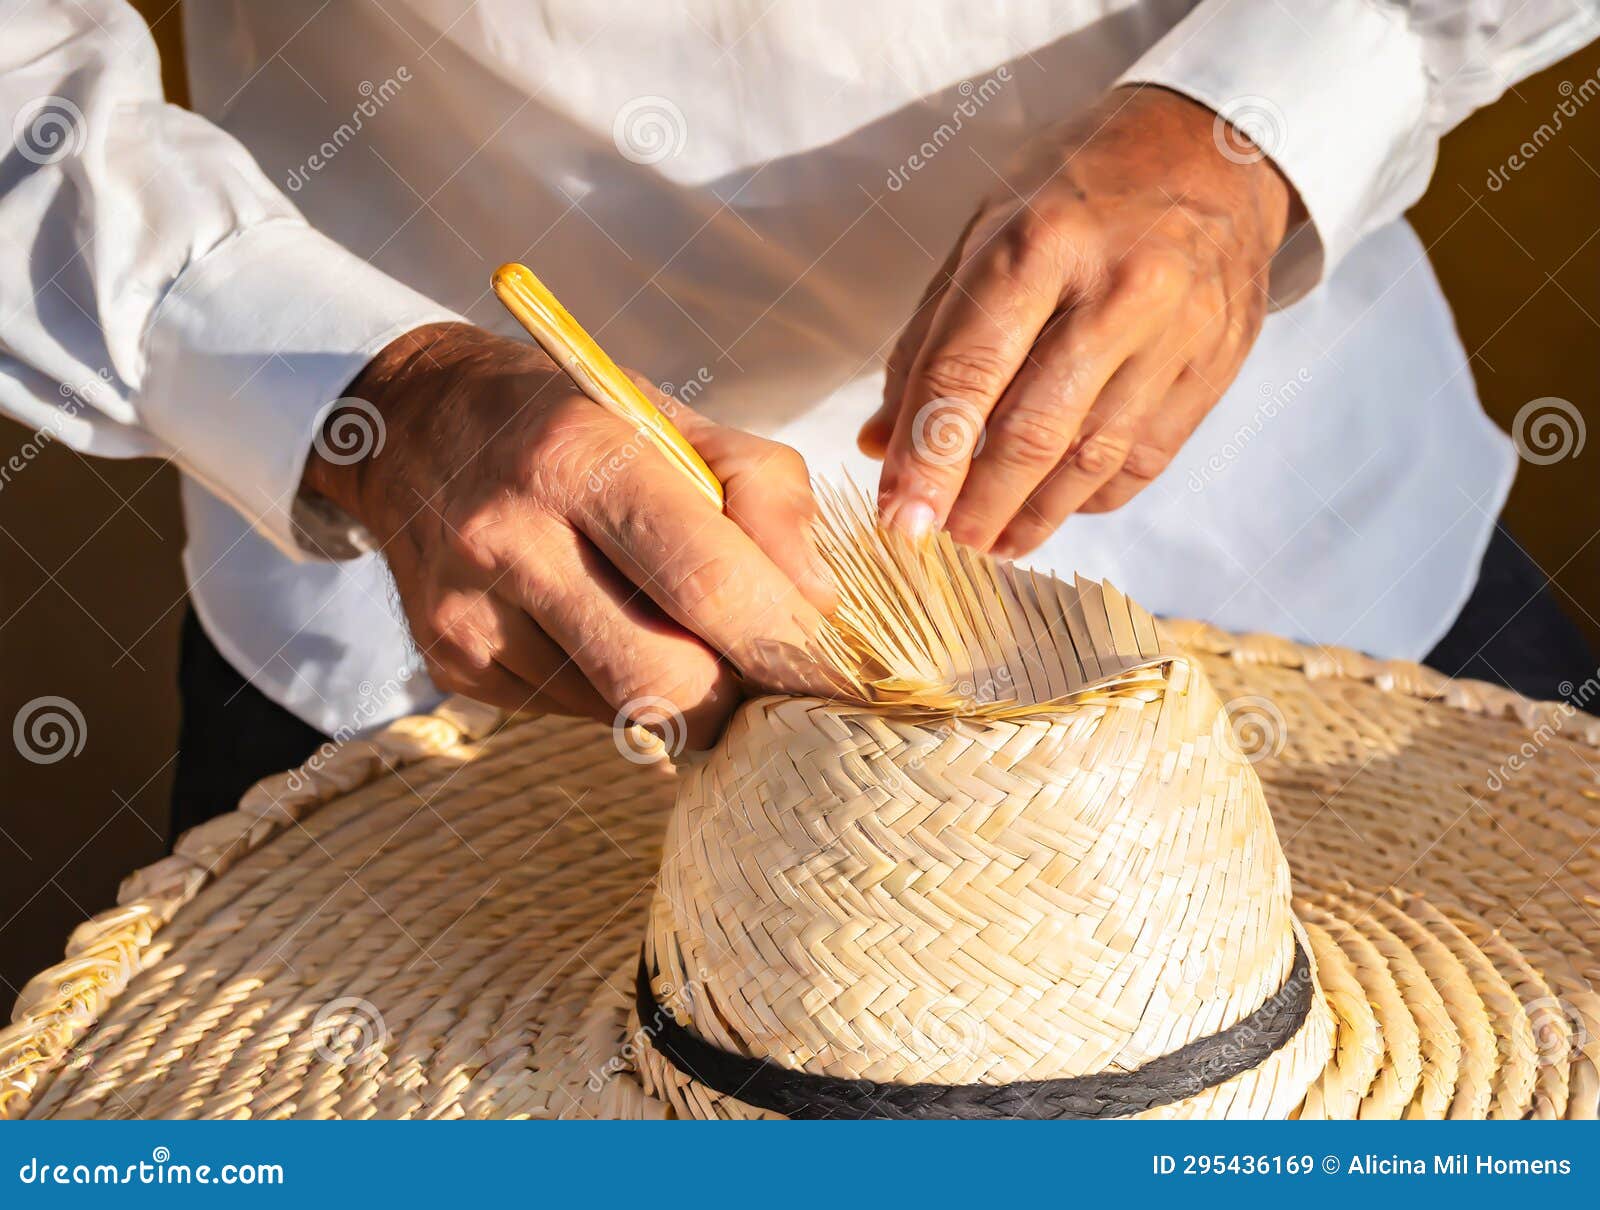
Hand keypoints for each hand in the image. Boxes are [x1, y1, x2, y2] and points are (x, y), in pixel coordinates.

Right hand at [304, 322, 836, 747]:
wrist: (411, 425)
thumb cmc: (569, 421)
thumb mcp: (673, 419)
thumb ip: (765, 495)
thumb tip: (817, 605)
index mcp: (581, 456)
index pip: (708, 582)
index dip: (786, 644)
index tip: (841, 677)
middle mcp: (510, 536)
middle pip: (664, 678)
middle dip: (738, 696)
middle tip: (772, 676)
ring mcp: (469, 610)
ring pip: (623, 712)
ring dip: (680, 695)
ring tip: (669, 626)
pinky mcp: (450, 663)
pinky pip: (574, 714)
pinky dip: (615, 690)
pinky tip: (598, 628)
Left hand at [862, 86, 1300, 556]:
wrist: (1217, 152)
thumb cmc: (1081, 189)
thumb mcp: (988, 231)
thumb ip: (931, 338)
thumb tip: (883, 443)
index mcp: (1042, 243)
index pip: (968, 373)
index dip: (927, 458)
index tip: (901, 517)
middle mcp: (1117, 290)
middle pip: (1033, 431)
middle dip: (976, 504)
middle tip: (940, 542)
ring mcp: (1177, 333)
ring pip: (1091, 459)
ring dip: (1031, 516)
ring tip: (991, 543)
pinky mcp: (1215, 368)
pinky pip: (1143, 460)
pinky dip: (1089, 497)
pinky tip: (1053, 507)